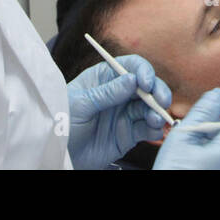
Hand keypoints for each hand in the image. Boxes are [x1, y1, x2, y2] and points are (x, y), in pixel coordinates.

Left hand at [66, 54, 171, 169]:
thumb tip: (132, 80)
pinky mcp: (128, 134)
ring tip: (155, 120)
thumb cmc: (61, 121)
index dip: (143, 71)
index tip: (147, 83)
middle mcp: (118, 93)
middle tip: (162, 101)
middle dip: (157, 91)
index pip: (130, 66)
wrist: (57, 153)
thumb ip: (107, 93)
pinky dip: (154, 129)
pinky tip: (154, 130)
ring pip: (149, 108)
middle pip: (145, 86)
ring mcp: (124, 113)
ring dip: (157, 112)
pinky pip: (146, 129)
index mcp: (104, 78)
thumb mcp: (80, 104)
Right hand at [153, 88, 219, 169]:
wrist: (174, 217)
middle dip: (216, 123)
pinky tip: (199, 164)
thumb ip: (202, 111)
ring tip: (193, 152)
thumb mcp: (182, 139)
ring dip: (215, 141)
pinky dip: (218, 156)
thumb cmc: (174, 174)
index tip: (212, 98)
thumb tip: (215, 95)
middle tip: (192, 131)